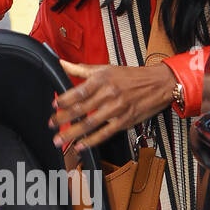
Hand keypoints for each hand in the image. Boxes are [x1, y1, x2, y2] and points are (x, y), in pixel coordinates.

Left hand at [50, 62, 176, 150]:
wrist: (158, 83)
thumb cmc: (131, 76)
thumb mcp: (106, 68)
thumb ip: (82, 69)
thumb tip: (61, 64)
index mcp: (102, 79)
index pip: (78, 91)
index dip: (64, 99)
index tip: (53, 105)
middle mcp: (108, 93)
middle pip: (81, 108)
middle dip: (63, 118)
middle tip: (51, 125)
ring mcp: (117, 108)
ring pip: (90, 123)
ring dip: (73, 133)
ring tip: (60, 139)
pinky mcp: (124, 121)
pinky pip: (105, 133)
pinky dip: (91, 141)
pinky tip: (80, 146)